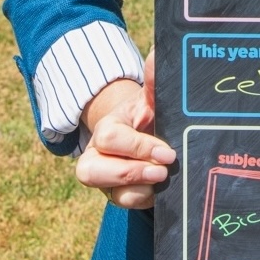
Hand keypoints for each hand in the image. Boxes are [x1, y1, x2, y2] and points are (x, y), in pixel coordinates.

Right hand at [74, 47, 175, 208]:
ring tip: (161, 180)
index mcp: (107, 128)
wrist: (151, 131)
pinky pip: (121, 204)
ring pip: (105, 191)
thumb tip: (156, 55)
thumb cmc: (150, 113)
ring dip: (135, 189)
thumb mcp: (151, 98)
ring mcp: (105, 178)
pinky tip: (158, 192)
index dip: (138, 148)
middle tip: (162, 170)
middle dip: (130, 172)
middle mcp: (98, 154)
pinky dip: (141, 199)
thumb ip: (154, 80)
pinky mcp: (117, 195)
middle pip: (92, 171)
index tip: (167, 152)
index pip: (111, 140)